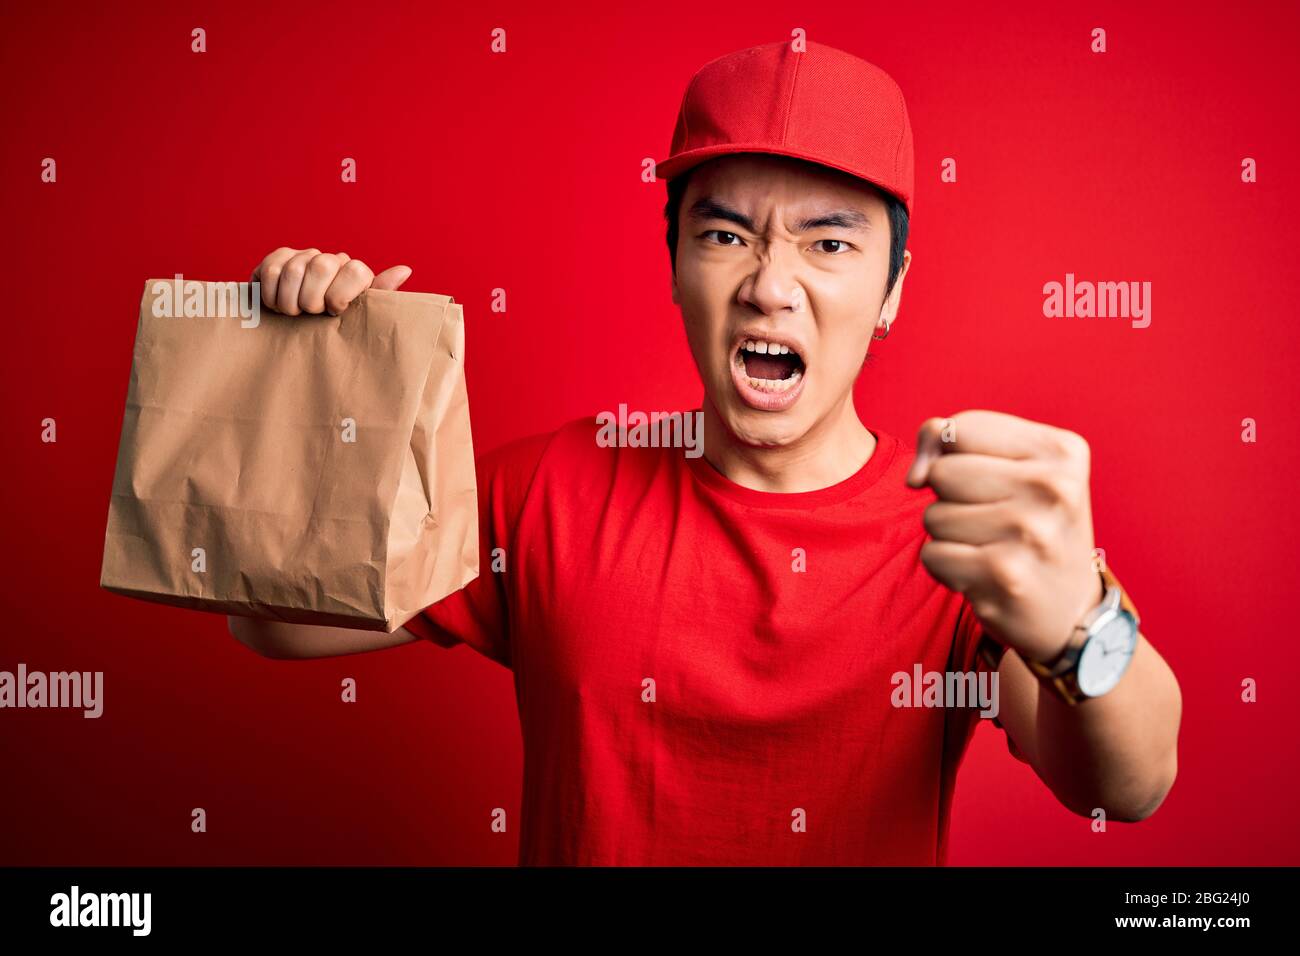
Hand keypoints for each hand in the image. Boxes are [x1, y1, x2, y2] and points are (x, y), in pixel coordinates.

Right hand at [250, 247, 410, 315]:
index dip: (340, 296)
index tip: (334, 312)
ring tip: (293, 313)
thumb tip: (405, 269)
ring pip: (294, 269)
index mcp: (355, 274)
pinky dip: (271, 293)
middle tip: (310, 314)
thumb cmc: (333, 331)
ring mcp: (304, 256)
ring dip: (290, 300)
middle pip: (322, 266)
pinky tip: (276, 304)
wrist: (296, 334)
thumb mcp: (359, 319)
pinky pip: (271, 269)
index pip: (356, 270)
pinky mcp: (278, 258)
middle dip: (312, 299)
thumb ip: (380, 296)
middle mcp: (331, 260)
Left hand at [905, 410, 1104, 664]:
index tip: (989, 481)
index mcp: (1062, 450)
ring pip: (933, 516)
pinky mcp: (1005, 574)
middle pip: (942, 473)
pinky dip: (947, 568)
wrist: (1071, 611)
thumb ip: (950, 442)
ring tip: (993, 548)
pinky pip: (932, 555)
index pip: (960, 428)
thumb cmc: (1031, 527)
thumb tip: (915, 475)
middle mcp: (1054, 487)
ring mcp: (1031, 532)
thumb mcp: (1012, 468)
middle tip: (995, 521)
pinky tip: (984, 576)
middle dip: (952, 498)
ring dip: (950, 536)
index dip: (953, 455)